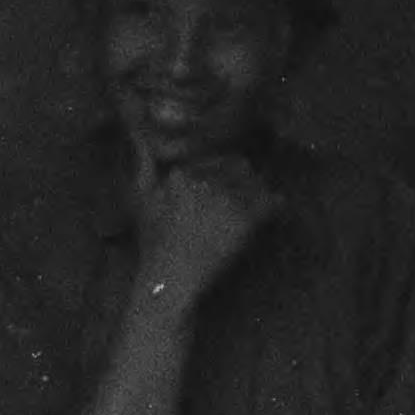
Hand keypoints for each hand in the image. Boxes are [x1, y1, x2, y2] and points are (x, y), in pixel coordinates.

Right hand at [133, 155, 278, 303]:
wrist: (170, 279)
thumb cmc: (154, 244)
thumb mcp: (141, 199)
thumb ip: (143, 164)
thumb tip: (138, 135)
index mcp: (182, 173)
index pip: (216, 158)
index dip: (223, 172)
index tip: (223, 189)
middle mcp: (206, 181)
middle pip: (239, 166)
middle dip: (243, 178)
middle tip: (242, 197)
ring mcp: (228, 199)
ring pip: (256, 181)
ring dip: (259, 191)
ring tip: (257, 205)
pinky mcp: (246, 219)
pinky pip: (271, 202)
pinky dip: (276, 205)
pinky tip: (275, 210)